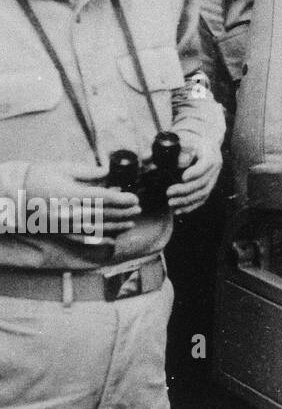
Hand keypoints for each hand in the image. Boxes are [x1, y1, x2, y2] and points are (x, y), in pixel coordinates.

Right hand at [23, 162, 140, 236]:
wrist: (15, 194)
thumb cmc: (40, 177)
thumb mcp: (63, 168)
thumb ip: (87, 172)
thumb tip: (108, 172)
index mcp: (71, 195)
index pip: (103, 199)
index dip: (122, 200)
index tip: (135, 199)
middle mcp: (68, 212)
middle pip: (102, 214)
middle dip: (123, 213)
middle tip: (139, 210)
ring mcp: (64, 224)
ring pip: (95, 228)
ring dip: (116, 226)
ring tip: (131, 223)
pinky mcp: (59, 231)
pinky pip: (82, 238)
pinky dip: (98, 239)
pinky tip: (112, 240)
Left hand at [167, 138, 221, 215]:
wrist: (204, 147)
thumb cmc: (189, 144)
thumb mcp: (179, 142)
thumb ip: (161, 150)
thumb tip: (145, 158)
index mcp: (209, 152)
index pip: (206, 164)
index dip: (196, 172)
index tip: (183, 177)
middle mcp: (215, 167)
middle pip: (203, 182)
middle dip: (185, 190)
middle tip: (168, 192)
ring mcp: (214, 178)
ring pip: (203, 193)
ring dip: (186, 200)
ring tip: (171, 203)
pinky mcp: (210, 187)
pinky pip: (202, 200)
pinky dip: (190, 207)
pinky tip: (178, 210)